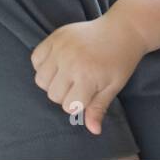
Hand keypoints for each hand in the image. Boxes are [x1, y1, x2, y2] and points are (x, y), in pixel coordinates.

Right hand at [30, 5, 146, 134]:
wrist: (124, 29)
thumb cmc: (121, 60)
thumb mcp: (114, 86)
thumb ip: (99, 108)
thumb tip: (93, 130)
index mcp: (87, 76)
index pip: (68, 106)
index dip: (78, 103)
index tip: (89, 92)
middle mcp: (70, 62)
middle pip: (53, 94)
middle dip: (65, 93)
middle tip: (80, 81)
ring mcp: (61, 48)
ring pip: (40, 79)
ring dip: (52, 81)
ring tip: (68, 72)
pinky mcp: (55, 37)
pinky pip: (36, 59)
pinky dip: (43, 64)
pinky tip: (59, 61)